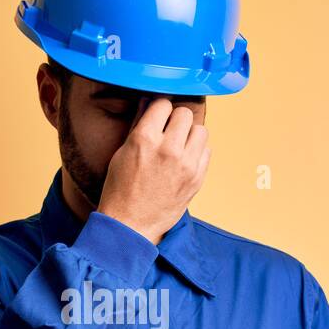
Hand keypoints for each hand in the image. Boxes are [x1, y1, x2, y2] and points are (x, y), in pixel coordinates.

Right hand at [97, 96, 209, 245]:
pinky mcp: (197, 178)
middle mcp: (168, 149)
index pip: (163, 104)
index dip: (159, 109)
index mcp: (144, 139)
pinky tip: (184, 160)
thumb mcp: (122, 154)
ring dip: (190, 134)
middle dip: (176, 119)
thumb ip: (139, 126)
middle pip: (185, 114)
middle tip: (168, 131)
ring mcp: (186, 165)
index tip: (157, 116)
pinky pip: (207, 150)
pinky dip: (197, 151)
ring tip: (178, 145)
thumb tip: (149, 103)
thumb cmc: (121, 191)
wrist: (130, 225)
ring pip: (201, 130)